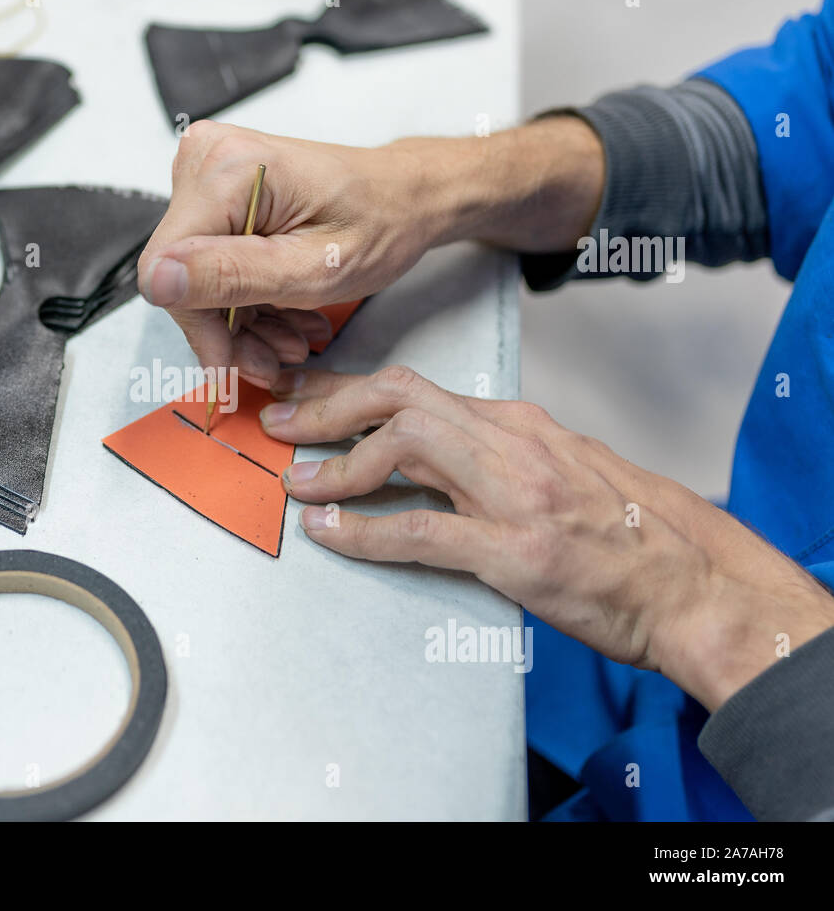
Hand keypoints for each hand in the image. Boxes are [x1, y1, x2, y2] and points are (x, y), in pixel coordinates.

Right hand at [138, 117, 605, 387]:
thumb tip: (159, 280)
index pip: (167, 268)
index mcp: (227, 170)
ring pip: (197, 277)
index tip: (236, 363)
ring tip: (288, 342)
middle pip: (181, 276)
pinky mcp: (216, 194)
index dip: (200, 326)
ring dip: (242, 320)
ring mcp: (209, 175)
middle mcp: (207, 160)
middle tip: (271, 362)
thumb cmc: (381, 220)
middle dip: (227, 329)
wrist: (406, 196)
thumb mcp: (316, 268)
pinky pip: (212, 263)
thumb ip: (234, 275)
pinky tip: (283, 318)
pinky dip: (247, 299)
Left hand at [262, 365, 833, 710]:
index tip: (302, 396)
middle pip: (399, 399)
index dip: (347, 390)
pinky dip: (366, 530)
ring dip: (337, 464)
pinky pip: (423, 530)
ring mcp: (515, 494)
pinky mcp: (517, 551)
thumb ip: (499, 457)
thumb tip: (435, 457)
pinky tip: (330, 534)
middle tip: (277, 425)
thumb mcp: (564, 471)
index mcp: (519, 423)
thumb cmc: (631, 532)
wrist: (696, 585)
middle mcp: (513, 443)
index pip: (415, 389)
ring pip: (405, 446)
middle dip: (327, 407)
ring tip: (297, 485)